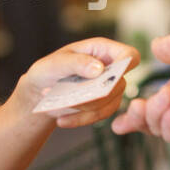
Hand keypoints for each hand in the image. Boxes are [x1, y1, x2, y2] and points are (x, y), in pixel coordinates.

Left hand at [18, 38, 139, 128]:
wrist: (40, 90)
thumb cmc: (49, 70)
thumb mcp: (56, 62)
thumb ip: (77, 62)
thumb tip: (99, 69)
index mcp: (102, 50)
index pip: (129, 55)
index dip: (127, 63)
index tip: (112, 75)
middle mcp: (111, 69)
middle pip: (118, 84)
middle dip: (95, 94)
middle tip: (70, 96)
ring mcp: (109, 88)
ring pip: (109, 103)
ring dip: (84, 108)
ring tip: (59, 107)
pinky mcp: (103, 105)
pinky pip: (99, 116)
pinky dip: (81, 119)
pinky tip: (62, 119)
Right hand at [111, 17, 169, 150]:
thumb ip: (167, 46)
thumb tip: (156, 48)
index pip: (155, 104)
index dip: (135, 114)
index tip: (117, 122)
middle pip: (154, 122)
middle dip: (139, 117)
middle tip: (136, 107)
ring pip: (161, 128)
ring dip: (157, 112)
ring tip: (169, 96)